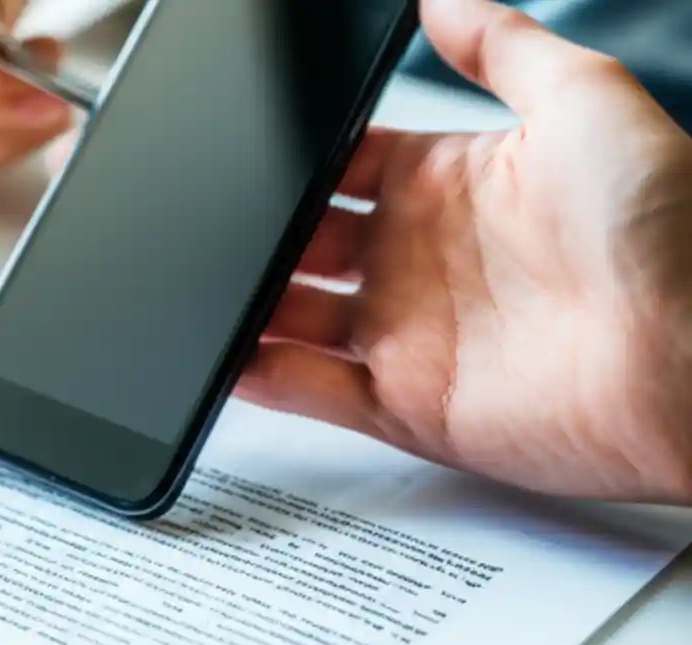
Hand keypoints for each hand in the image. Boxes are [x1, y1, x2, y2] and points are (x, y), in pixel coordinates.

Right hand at [237, 0, 691, 501]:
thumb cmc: (665, 223)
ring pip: (296, 317)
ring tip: (193, 289)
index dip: (295, 160)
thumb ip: (498, 44)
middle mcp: (422, 260)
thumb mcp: (582, 96)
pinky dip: (262, 378)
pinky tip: (222, 354)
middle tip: (206, 224)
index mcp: (452, 184)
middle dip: (258, 233)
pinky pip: (315, 393)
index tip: (245, 151)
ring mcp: (412, 336)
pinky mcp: (410, 407)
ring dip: (247, 303)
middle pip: (306, 244)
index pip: (344, 166)